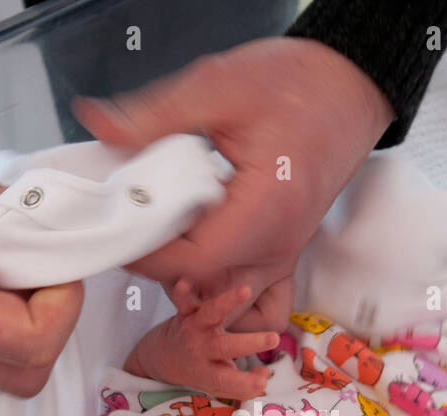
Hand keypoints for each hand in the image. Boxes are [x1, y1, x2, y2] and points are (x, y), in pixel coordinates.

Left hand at [71, 36, 394, 332]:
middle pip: (204, 290)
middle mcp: (277, 246)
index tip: (114, 227)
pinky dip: (214, 284)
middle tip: (130, 225)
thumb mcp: (219, 87)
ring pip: (225, 298)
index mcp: (265, 212)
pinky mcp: (280, 251)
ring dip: (186, 280)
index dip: (143, 255)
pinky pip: (246, 291)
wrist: (348, 88)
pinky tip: (189, 245)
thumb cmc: (298, 86)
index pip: (190, 263)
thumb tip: (98, 125)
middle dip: (160, 270)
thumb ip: (155, 116)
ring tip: (159, 234)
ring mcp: (281, 254)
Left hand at [124, 281, 279, 401]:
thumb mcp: (220, 383)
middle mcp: (203, 350)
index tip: (261, 384)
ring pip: (211, 314)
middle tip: (273, 339)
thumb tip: (265, 375)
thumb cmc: (202, 369)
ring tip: (246, 291)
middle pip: (227, 347)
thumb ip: (244, 384)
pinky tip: (185, 282)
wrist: (165, 356)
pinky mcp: (185, 312)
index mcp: (212, 372)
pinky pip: (183, 301)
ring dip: (227, 302)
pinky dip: (182, 293)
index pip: (231, 380)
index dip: (246, 384)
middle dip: (250, 343)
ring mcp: (194, 329)